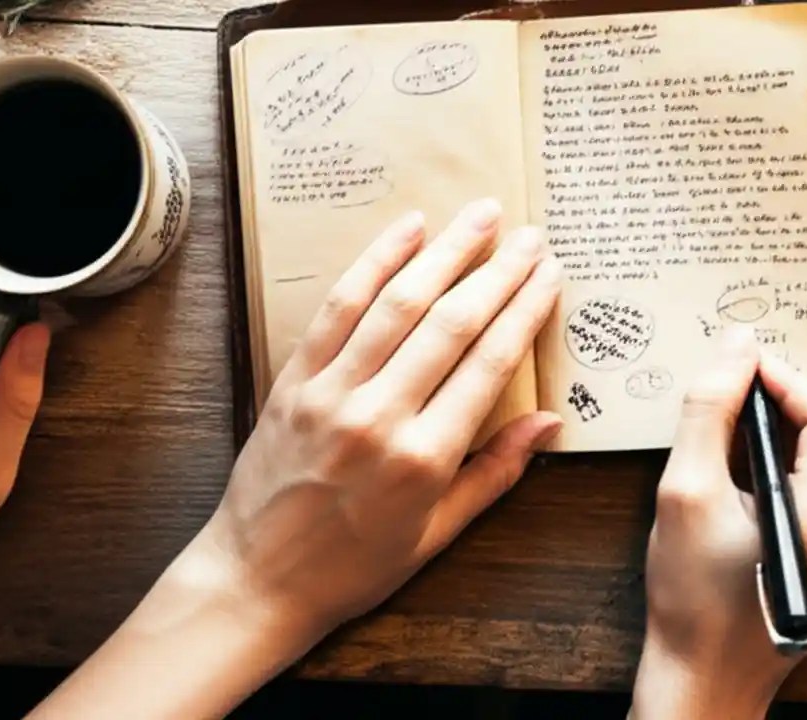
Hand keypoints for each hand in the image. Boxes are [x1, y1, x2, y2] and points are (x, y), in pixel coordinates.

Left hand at [27, 200, 562, 718]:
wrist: (257, 580)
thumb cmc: (353, 567)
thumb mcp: (436, 535)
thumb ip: (495, 472)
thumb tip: (549, 422)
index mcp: (424, 459)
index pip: (488, 365)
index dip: (524, 312)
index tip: (548, 276)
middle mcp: (379, 416)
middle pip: (451, 324)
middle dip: (497, 273)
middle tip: (529, 235)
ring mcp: (331, 393)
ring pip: (398, 304)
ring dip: (444, 253)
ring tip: (479, 216)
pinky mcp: (294, 380)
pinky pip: (339, 308)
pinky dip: (375, 263)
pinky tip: (406, 231)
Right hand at [630, 328, 806, 719]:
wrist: (708, 675)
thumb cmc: (692, 597)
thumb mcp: (684, 492)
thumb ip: (710, 410)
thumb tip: (737, 346)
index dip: (788, 378)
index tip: (740, 367)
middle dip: (786, 402)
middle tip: (731, 396)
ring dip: (789, 431)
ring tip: (734, 438)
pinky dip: (794, 463)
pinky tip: (753, 476)